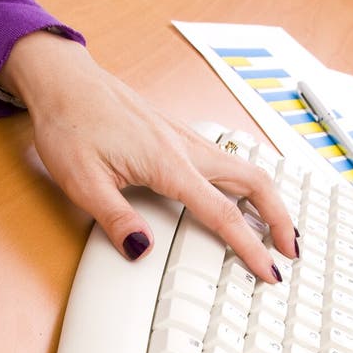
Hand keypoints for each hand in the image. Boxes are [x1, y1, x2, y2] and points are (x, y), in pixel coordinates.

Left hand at [0, 31, 297, 280]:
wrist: (63, 82)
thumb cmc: (70, 124)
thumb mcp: (82, 181)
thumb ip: (115, 219)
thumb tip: (142, 249)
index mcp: (168, 163)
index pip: (222, 214)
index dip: (250, 247)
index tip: (268, 270)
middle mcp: (186, 148)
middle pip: (254, 182)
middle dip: (279, 218)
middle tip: (290, 251)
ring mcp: (186, 139)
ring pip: (245, 169)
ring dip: (267, 200)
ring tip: (277, 230)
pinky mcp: (178, 136)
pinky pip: (227, 161)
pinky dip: (246, 185)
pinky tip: (242, 198)